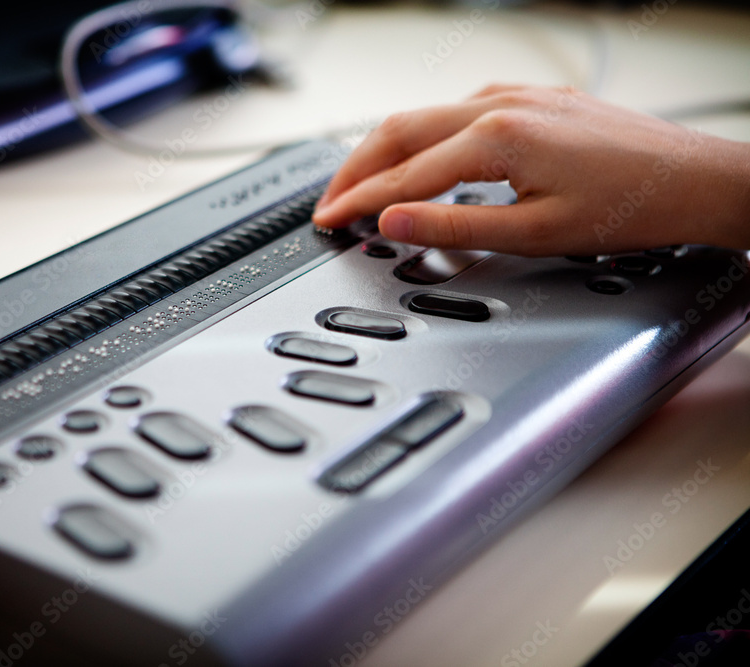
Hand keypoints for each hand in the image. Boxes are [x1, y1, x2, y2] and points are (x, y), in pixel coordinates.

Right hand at [312, 84, 749, 255]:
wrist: (696, 181)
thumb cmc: (631, 209)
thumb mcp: (535, 234)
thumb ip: (454, 227)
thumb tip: (392, 224)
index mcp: (497, 138)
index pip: (403, 176)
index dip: (358, 202)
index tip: (329, 220)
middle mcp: (501, 104)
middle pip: (399, 129)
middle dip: (355, 168)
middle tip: (328, 202)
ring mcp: (517, 96)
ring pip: (425, 115)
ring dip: (385, 149)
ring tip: (361, 183)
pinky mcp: (531, 99)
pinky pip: (456, 110)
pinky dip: (423, 137)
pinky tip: (420, 156)